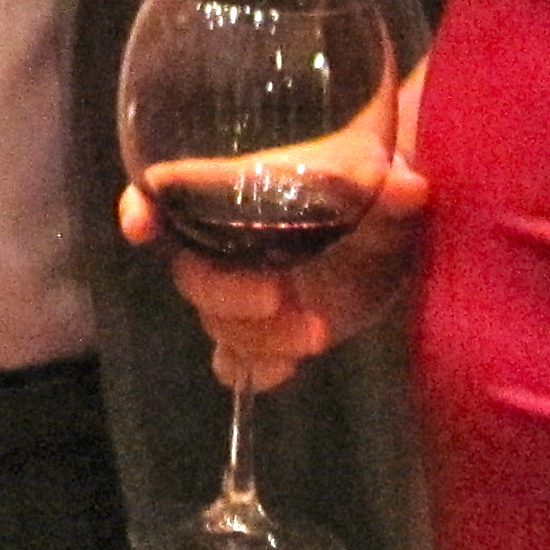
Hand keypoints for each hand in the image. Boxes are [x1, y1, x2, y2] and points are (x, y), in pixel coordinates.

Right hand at [118, 101, 429, 394]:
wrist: (390, 229)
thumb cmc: (370, 182)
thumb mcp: (381, 180)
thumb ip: (389, 186)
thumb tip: (408, 188)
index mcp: (241, 194)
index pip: (170, 192)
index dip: (143, 207)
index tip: (141, 229)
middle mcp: (230, 244)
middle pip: (192, 275)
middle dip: (225, 295)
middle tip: (277, 299)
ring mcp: (248, 292)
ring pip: (217, 324)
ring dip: (256, 337)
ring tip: (315, 334)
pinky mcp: (270, 332)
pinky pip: (236, 361)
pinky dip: (252, 369)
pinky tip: (285, 369)